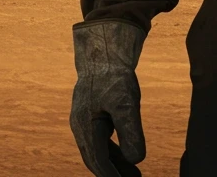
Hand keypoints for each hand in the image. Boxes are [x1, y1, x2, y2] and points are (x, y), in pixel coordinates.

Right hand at [70, 19, 147, 176]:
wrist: (105, 51)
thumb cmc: (115, 75)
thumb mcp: (127, 102)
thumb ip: (131, 132)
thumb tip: (136, 159)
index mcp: (85, 125)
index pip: (98, 160)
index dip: (112, 176)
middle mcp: (80, 125)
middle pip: (95, 158)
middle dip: (112, 173)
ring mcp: (84, 120)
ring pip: (98, 150)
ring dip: (114, 164)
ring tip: (134, 174)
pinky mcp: (91, 115)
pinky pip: (99, 140)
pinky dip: (112, 151)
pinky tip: (125, 157)